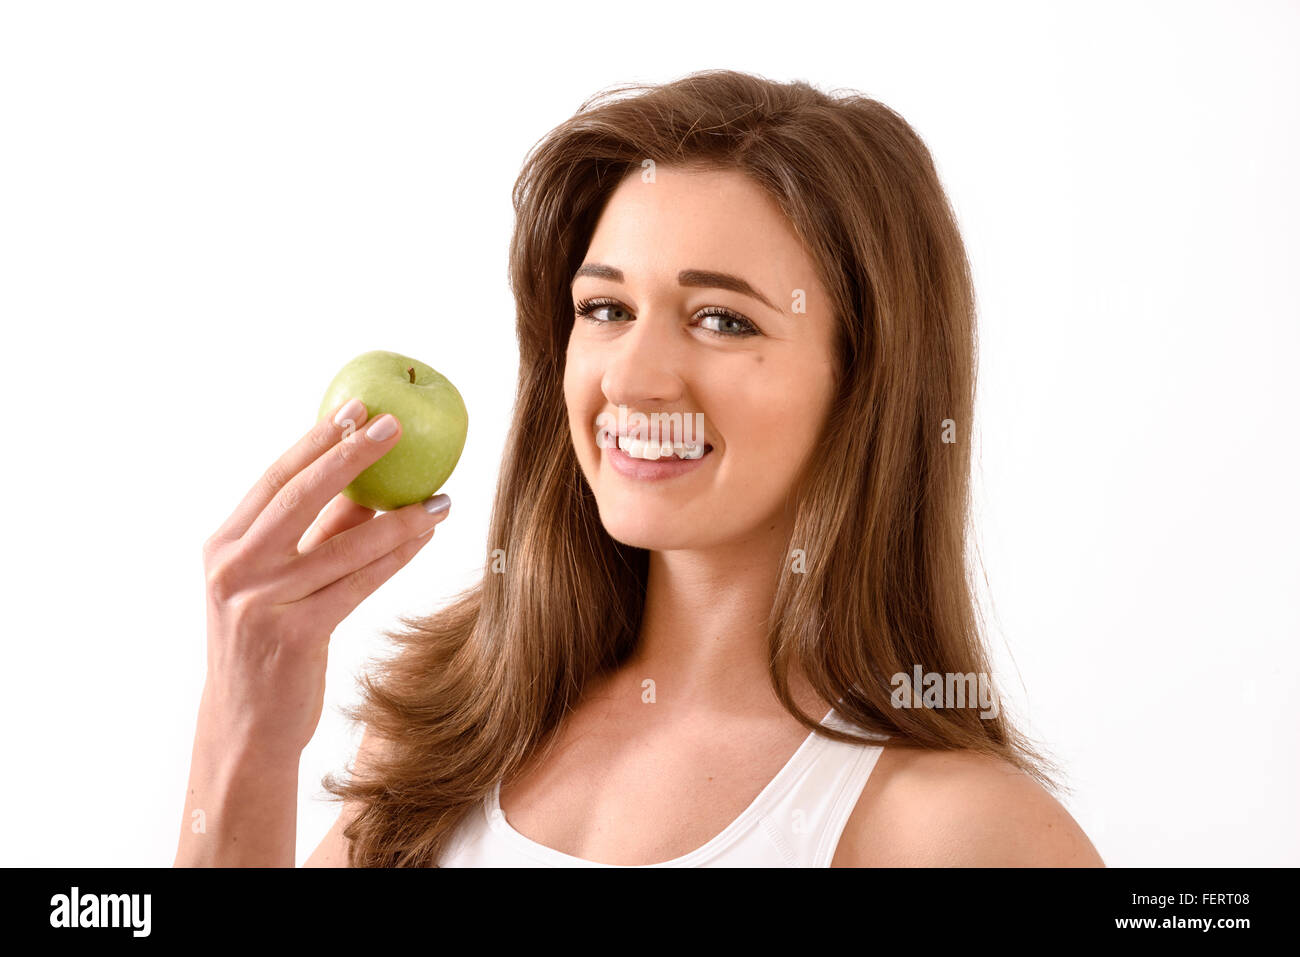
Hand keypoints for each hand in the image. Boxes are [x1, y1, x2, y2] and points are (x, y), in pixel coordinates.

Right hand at [197, 398, 450, 760]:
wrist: (244, 726)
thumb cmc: (266, 644)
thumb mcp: (277, 582)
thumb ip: (316, 534)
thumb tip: (369, 483)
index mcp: (224, 545)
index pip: (274, 479)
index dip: (316, 439)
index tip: (355, 406)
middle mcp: (235, 568)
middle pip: (300, 496)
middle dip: (351, 455)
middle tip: (396, 426)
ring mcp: (261, 602)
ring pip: (344, 544)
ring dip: (398, 516)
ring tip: (440, 498)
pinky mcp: (295, 634)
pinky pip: (359, 583)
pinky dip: (396, 557)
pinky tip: (426, 537)